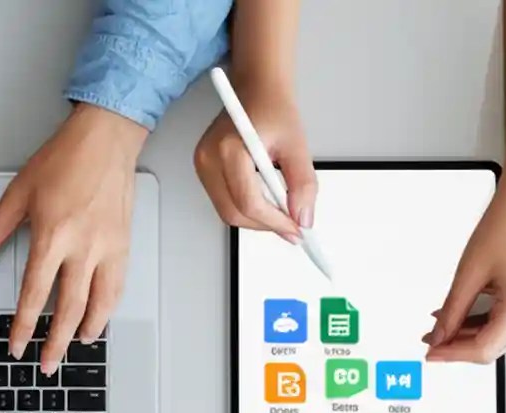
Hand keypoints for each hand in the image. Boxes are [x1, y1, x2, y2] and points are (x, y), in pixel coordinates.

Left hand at [0, 104, 147, 373]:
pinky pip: (117, 287)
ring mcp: (107, 248)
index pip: (35, 293)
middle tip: (48, 364)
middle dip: (56, 342)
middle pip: (69, 309)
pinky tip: (99, 318)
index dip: (24, 324)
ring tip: (74, 345)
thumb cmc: (65, 160)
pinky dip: (107, 309)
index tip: (16, 344)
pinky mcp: (124, 245)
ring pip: (99, 304)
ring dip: (86, 330)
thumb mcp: (19, 192)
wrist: (105, 141)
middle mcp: (83, 246)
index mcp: (53, 235)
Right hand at [194, 89, 315, 243]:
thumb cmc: (274, 109)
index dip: (275, 222)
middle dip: (266, 225)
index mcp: (229, 148)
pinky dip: (248, 210)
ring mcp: (202, 166)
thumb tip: (302, 218)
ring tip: (283, 215)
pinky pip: (225, 202)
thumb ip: (302, 184)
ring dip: (257, 220)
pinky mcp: (204, 170)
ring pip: (228, 212)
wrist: (257, 89)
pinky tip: (268, 204)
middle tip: (293, 229)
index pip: (248, 201)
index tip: (297, 230)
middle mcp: (208, 159)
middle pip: (234, 213)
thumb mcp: (297, 145)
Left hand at [424, 187, 505, 362]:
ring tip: (437, 328)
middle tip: (429, 341)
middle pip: (490, 348)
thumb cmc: (504, 230)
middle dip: (458, 347)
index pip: (482, 349)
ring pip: (495, 338)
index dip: (452, 354)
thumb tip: (438, 337)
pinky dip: (477, 324)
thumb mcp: (468, 275)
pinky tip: (456, 317)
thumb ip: (451, 312)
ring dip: (466, 336)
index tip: (430, 353)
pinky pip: (501, 324)